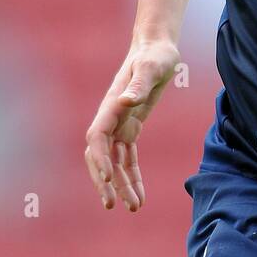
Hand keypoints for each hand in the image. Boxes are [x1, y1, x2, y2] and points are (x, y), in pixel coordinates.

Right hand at [84, 37, 179, 211]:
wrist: (158, 48)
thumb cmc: (155, 55)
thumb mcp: (152, 66)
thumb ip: (139, 84)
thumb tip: (126, 101)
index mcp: (111, 106)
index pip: (98, 138)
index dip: (100, 159)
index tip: (108, 178)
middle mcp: (110, 118)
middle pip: (99, 156)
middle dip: (105, 181)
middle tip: (112, 205)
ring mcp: (119, 124)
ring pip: (114, 162)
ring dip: (121, 185)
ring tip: (133, 208)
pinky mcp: (131, 128)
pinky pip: (128, 158)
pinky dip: (132, 177)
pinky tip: (140, 196)